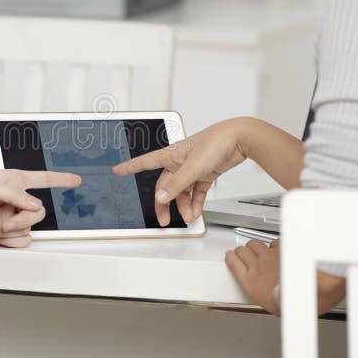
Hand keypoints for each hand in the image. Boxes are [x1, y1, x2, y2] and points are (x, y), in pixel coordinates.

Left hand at [0, 169, 81, 247]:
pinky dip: (4, 241)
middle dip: (21, 220)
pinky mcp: (2, 236)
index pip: (41, 179)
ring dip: (8, 231)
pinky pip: (20, 242)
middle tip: (4, 222)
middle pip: (38, 211)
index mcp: (9, 181)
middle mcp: (11, 200)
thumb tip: (33, 204)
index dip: (59, 179)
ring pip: (29, 229)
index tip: (75, 180)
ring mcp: (8, 219)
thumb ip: (13, 193)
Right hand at [112, 119, 248, 224]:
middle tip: (163, 219)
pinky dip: (196, 202)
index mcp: (170, 155)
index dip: (129, 167)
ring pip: (182, 190)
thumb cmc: (216, 142)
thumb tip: (161, 197)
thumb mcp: (193, 167)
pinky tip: (196, 211)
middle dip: (164, 203)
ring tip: (189, 217)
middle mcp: (179, 161)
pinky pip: (196, 191)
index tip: (117, 170)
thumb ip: (177, 184)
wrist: (240, 139)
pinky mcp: (205, 172)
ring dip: (184, 205)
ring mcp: (192, 167)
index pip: (144, 162)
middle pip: (165, 185)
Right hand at [225, 239, 280, 314]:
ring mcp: (268, 257)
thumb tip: (259, 288)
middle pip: (242, 250)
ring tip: (259, 248)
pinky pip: (274, 242)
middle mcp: (256, 266)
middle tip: (246, 252)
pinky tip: (276, 248)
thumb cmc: (283, 303)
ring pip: (255, 243)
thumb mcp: (262, 300)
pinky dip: (274, 245)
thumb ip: (256, 288)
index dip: (231, 256)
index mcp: (248, 281)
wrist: (298, 296)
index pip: (233, 261)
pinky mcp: (281, 251)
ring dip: (255, 245)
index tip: (231, 255)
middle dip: (243, 250)